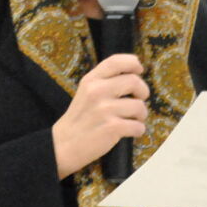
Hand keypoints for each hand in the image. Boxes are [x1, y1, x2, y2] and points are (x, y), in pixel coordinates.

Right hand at [52, 54, 147, 178]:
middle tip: (138, 101)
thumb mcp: (86, 93)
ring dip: (141, 116)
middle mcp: (97, 91)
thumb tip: (135, 74)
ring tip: (131, 120)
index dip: (133, 63)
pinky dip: (138, 131)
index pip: (116, 61)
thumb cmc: (81, 119)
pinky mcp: (112, 127)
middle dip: (143, 92)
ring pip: (140, 106)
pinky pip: (138, 126)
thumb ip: (105, 81)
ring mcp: (104, 109)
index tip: (140, 69)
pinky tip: (128, 132)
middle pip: (134, 81)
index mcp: (90, 80)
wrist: (63, 146)